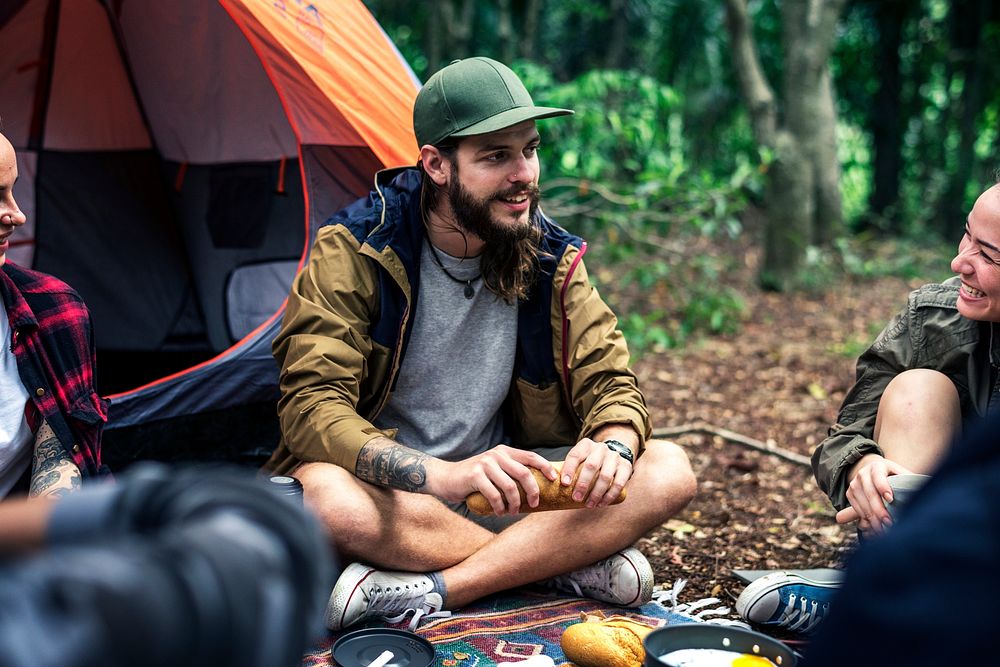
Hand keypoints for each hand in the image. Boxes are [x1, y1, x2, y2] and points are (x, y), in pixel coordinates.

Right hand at [431, 445, 556, 514]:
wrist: (445, 478)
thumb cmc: (474, 479)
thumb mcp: (494, 470)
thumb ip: (510, 473)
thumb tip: (535, 489)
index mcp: (504, 452)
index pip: (531, 457)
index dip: (545, 467)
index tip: (554, 480)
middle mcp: (496, 455)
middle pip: (524, 473)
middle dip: (533, 492)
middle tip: (534, 504)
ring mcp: (485, 464)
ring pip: (510, 487)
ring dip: (515, 504)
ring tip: (513, 512)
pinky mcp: (475, 475)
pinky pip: (495, 495)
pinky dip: (500, 507)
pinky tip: (499, 513)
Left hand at [560, 437, 633, 508]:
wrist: (615, 451)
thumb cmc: (591, 460)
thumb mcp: (580, 458)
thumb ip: (570, 468)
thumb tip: (553, 486)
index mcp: (586, 445)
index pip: (575, 455)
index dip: (569, 469)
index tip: (564, 484)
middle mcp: (601, 448)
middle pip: (591, 466)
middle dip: (583, 484)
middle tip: (576, 498)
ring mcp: (614, 457)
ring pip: (605, 476)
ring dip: (596, 493)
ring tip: (589, 505)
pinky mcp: (626, 466)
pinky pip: (619, 483)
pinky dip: (610, 495)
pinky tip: (602, 503)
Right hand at [836, 454, 913, 534]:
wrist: (872, 472)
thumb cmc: (893, 476)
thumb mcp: (901, 474)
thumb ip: (910, 481)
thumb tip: (928, 489)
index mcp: (877, 466)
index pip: (879, 477)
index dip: (884, 487)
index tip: (891, 499)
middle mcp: (863, 474)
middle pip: (870, 493)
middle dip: (880, 510)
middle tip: (889, 523)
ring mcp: (854, 484)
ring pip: (863, 503)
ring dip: (873, 518)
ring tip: (883, 530)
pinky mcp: (850, 493)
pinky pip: (857, 509)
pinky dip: (866, 519)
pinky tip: (875, 527)